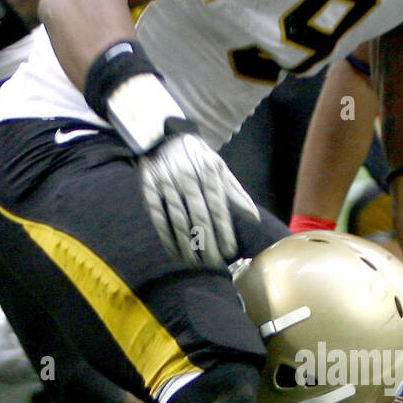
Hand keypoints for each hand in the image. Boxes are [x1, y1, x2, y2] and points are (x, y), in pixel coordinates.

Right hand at [140, 122, 258, 268]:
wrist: (164, 137)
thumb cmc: (197, 158)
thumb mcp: (218, 168)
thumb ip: (235, 193)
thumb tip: (253, 218)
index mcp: (208, 172)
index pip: (218, 208)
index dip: (224, 232)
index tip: (230, 252)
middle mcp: (187, 177)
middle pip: (199, 218)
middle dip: (207, 244)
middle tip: (214, 265)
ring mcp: (166, 182)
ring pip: (178, 221)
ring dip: (187, 246)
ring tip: (196, 264)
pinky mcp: (149, 187)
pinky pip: (157, 217)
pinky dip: (166, 238)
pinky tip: (175, 253)